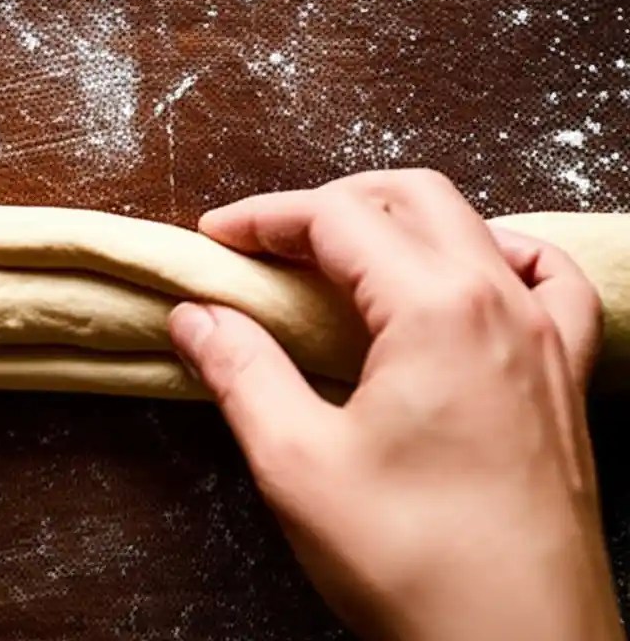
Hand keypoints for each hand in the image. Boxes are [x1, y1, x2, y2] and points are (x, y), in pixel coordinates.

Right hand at [169, 170, 621, 640]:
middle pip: (408, 198)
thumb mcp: (297, 463)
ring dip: (397, 222)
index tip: (215, 238)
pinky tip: (463, 279)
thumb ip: (242, 372)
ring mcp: (543, 338)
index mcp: (436, 310)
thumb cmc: (414, 562)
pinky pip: (544, 282)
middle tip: (264, 244)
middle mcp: (500, 304)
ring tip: (341, 258)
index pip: (337, 218)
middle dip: (326, 205)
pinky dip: (493, 256)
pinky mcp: (564, 380)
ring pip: (471, 227)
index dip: (263, 217)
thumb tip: (196, 317)